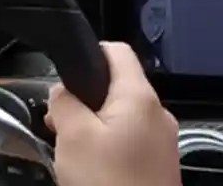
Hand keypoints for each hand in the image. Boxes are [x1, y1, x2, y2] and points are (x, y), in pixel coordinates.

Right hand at [45, 42, 180, 185]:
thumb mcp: (72, 137)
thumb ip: (64, 103)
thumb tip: (61, 91)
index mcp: (140, 97)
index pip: (116, 51)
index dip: (88, 55)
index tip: (66, 75)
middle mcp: (158, 115)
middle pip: (116, 87)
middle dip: (84, 101)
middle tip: (61, 124)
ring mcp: (162, 143)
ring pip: (121, 117)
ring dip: (94, 127)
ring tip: (74, 152)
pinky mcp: (159, 167)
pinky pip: (130, 143)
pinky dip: (108, 148)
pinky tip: (92, 170)